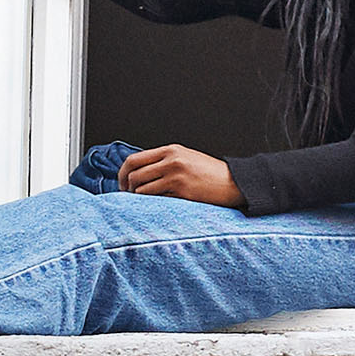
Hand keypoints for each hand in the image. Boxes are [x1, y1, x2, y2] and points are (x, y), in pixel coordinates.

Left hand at [116, 144, 239, 205]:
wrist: (233, 182)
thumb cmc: (209, 172)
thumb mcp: (185, 157)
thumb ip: (163, 160)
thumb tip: (137, 171)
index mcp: (170, 150)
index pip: (134, 159)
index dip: (122, 173)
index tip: (122, 183)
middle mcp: (172, 161)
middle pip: (134, 175)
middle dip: (126, 188)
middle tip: (127, 196)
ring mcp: (177, 177)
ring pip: (142, 189)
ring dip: (138, 198)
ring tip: (142, 202)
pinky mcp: (182, 192)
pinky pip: (156, 200)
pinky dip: (152, 204)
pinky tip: (157, 205)